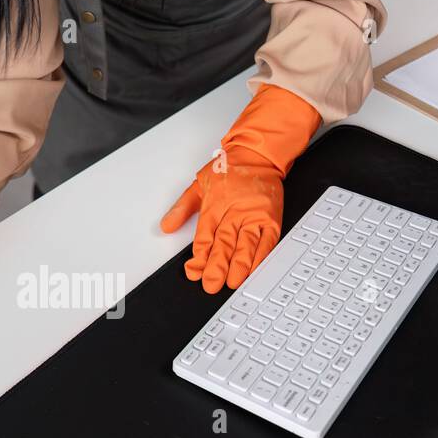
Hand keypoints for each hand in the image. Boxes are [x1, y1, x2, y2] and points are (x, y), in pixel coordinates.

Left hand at [160, 147, 284, 292]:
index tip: (194, 271)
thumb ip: (182, 208)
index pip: (205, 236)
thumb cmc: (229, 170)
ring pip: (246, 245)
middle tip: (211, 283)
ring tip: (233, 282)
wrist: (258, 154)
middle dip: (217, 266)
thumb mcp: (198, 184)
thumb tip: (166, 226)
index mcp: (215, 204)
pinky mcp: (271, 218)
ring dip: (239, 266)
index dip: (199, 256)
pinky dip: (260, 258)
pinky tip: (254, 270)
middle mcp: (235, 211)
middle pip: (225, 243)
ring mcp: (254, 215)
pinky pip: (267, 242)